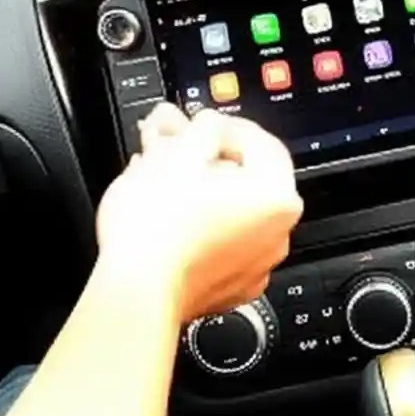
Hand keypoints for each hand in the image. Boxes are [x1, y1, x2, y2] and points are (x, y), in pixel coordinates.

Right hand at [96, 104, 302, 322]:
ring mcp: (253, 264)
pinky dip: (196, 225)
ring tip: (159, 178)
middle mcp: (275, 234)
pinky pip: (218, 243)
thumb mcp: (178, 154)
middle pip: (245, 178)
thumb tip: (204, 124)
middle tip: (171, 146)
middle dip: (205, 158)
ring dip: (198, 190)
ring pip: (229, 212)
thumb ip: (200, 129)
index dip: (223, 126)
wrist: (137, 292)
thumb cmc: (158, 227)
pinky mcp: (227, 286)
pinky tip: (164, 215)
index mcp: (276, 197)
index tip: (197, 124)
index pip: (261, 143)